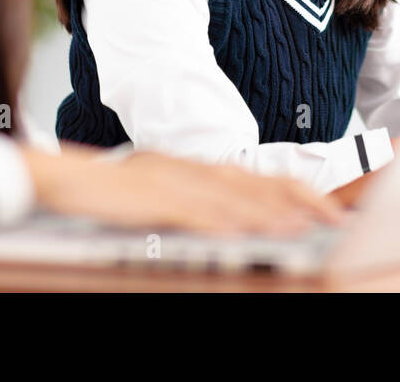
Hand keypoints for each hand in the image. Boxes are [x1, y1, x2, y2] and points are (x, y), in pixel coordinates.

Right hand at [21, 144, 342, 234]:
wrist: (69, 178)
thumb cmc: (114, 191)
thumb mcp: (165, 188)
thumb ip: (199, 199)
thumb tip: (233, 218)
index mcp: (197, 167)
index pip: (257, 178)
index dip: (295, 192)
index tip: (325, 209)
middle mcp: (192, 169)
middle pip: (254, 183)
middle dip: (295, 201)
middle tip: (330, 218)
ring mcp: (173, 182)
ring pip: (230, 198)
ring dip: (267, 214)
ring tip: (299, 228)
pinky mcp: (151, 198)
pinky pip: (190, 212)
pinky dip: (217, 222)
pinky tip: (239, 232)